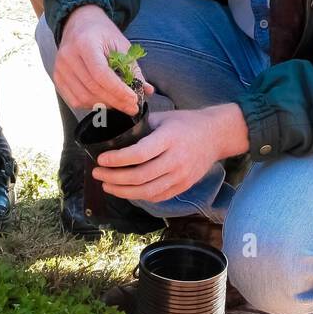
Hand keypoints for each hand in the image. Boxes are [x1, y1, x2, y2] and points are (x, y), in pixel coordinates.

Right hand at [55, 4, 154, 115]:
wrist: (80, 22)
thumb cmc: (102, 33)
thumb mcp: (121, 44)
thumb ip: (133, 68)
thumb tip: (146, 90)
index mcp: (85, 43)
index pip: (101, 74)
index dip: (118, 90)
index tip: (133, 99)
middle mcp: (68, 56)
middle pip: (93, 88)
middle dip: (115, 101)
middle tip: (132, 107)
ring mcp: (60, 68)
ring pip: (83, 97)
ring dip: (104, 105)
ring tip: (120, 104)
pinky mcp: (57, 77)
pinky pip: (74, 100)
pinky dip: (91, 105)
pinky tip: (104, 101)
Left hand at [93, 105, 248, 201]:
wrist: (215, 135)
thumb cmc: (185, 123)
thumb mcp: (163, 117)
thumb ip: (141, 126)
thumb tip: (113, 131)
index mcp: (169, 139)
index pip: (139, 153)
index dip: (117, 159)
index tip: (100, 159)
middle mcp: (176, 160)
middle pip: (140, 176)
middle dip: (114, 178)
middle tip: (97, 173)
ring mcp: (181, 176)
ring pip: (147, 191)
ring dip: (123, 191)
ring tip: (106, 185)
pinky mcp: (184, 186)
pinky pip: (157, 196)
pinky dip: (139, 196)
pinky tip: (126, 191)